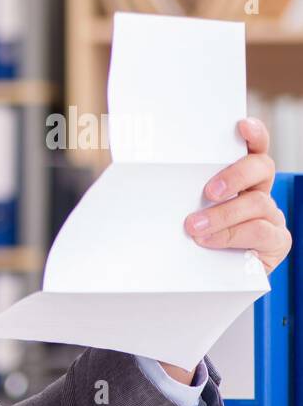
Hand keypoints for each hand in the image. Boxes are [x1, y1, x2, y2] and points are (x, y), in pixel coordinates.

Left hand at [184, 117, 291, 275]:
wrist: (198, 280)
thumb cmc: (187, 238)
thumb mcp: (178, 209)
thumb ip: (170, 189)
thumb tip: (130, 163)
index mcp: (239, 178)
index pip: (253, 148)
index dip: (253, 135)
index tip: (241, 126)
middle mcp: (258, 192)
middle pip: (261, 167)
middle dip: (236, 175)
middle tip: (209, 192)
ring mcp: (270, 216)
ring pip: (257, 203)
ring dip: (223, 215)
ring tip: (194, 227)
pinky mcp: (276, 242)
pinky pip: (262, 232)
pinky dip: (233, 236)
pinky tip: (210, 242)